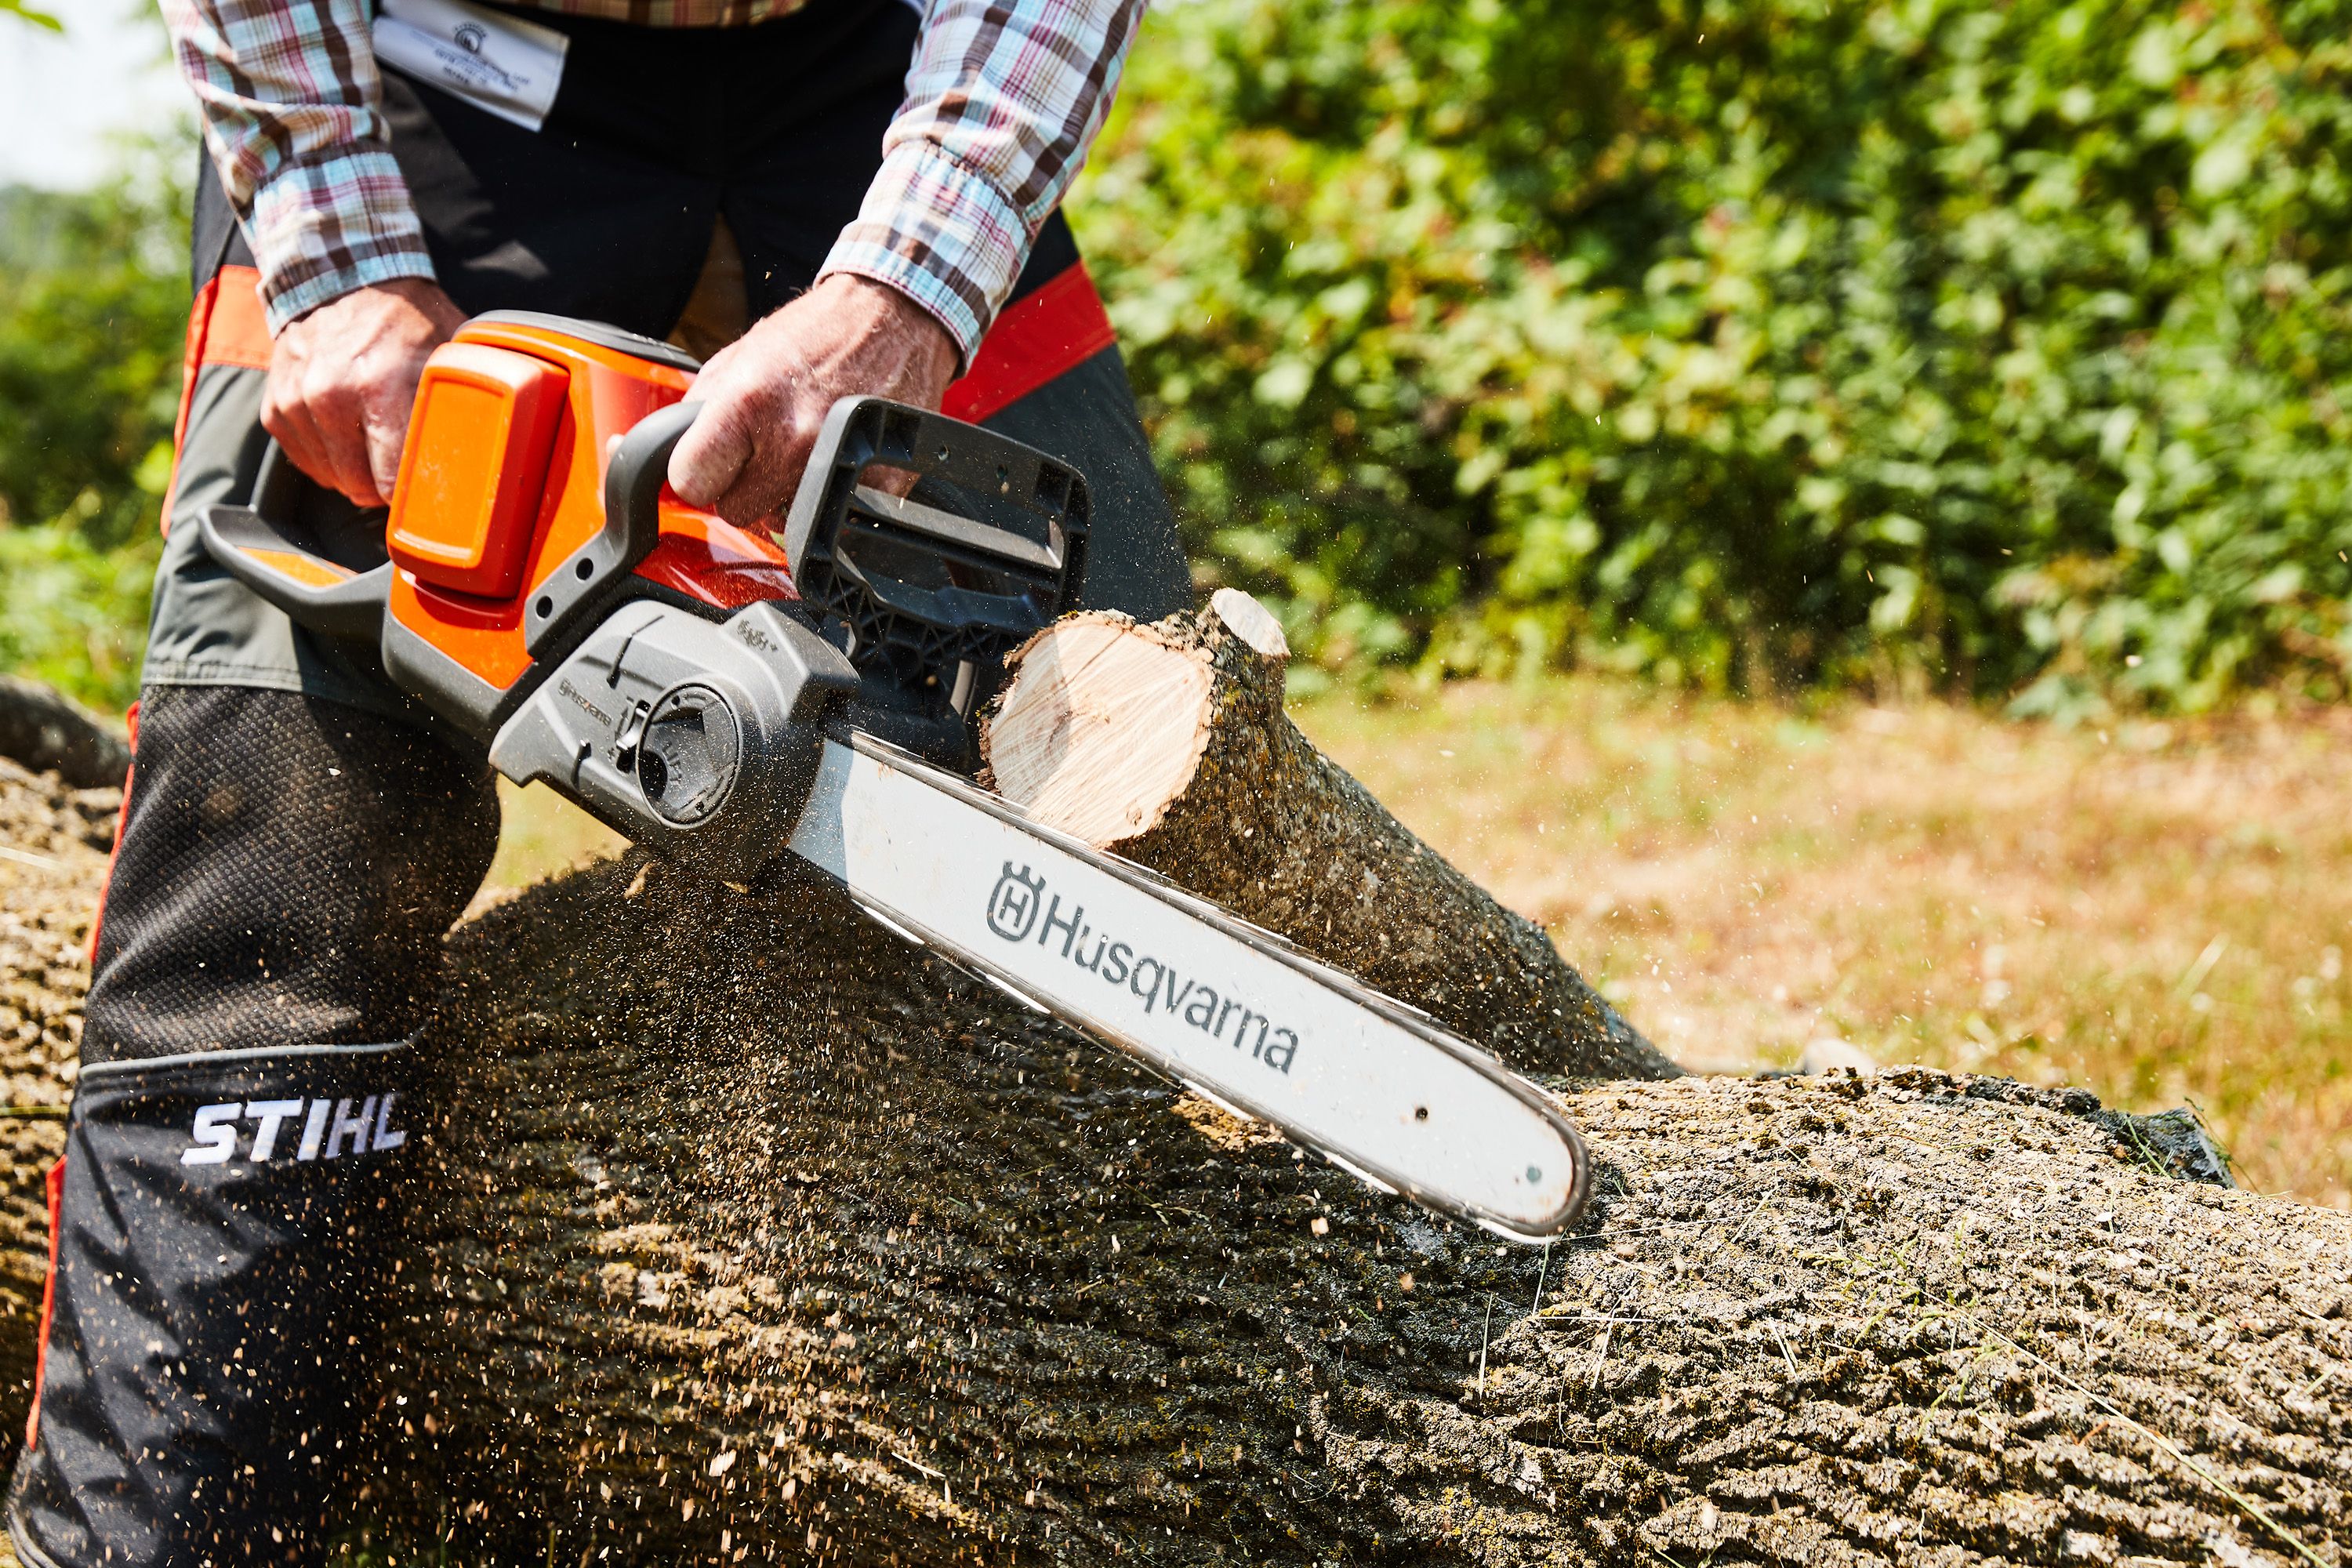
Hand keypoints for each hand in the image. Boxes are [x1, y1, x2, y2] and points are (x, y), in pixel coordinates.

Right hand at [262, 278, 464, 507]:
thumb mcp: (448, 353)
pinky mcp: (275, 408)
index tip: (430, 490)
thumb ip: (462, 404)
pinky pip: (306, 462)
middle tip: (404, 460)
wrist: (343, 280)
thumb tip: (486, 455)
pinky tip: (348, 430)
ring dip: (357, 469)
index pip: (394, 481)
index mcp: (379, 385)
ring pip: (334, 479)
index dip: (416, 493)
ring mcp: (296, 402)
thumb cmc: (404, 321)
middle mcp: (329, 395)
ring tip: (375, 435)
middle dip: (386, 484)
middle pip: (361, 488)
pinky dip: (329, 456)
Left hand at [668, 273, 959, 527]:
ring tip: (800, 452)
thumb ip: (696, 412)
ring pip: (783, 523)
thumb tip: (638, 451)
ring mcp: (840, 466)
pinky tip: (834, 460)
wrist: (889, 318)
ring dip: (783, 497)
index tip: (706, 465)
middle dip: (741, 487)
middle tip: (761, 452)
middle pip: (736, 512)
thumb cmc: (814, 334)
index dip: (695, 476)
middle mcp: (794, 440)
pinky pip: (833, 521)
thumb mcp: (740, 358)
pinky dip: (829, 500)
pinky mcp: (880, 483)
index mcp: (748, 403)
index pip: (691, 484)